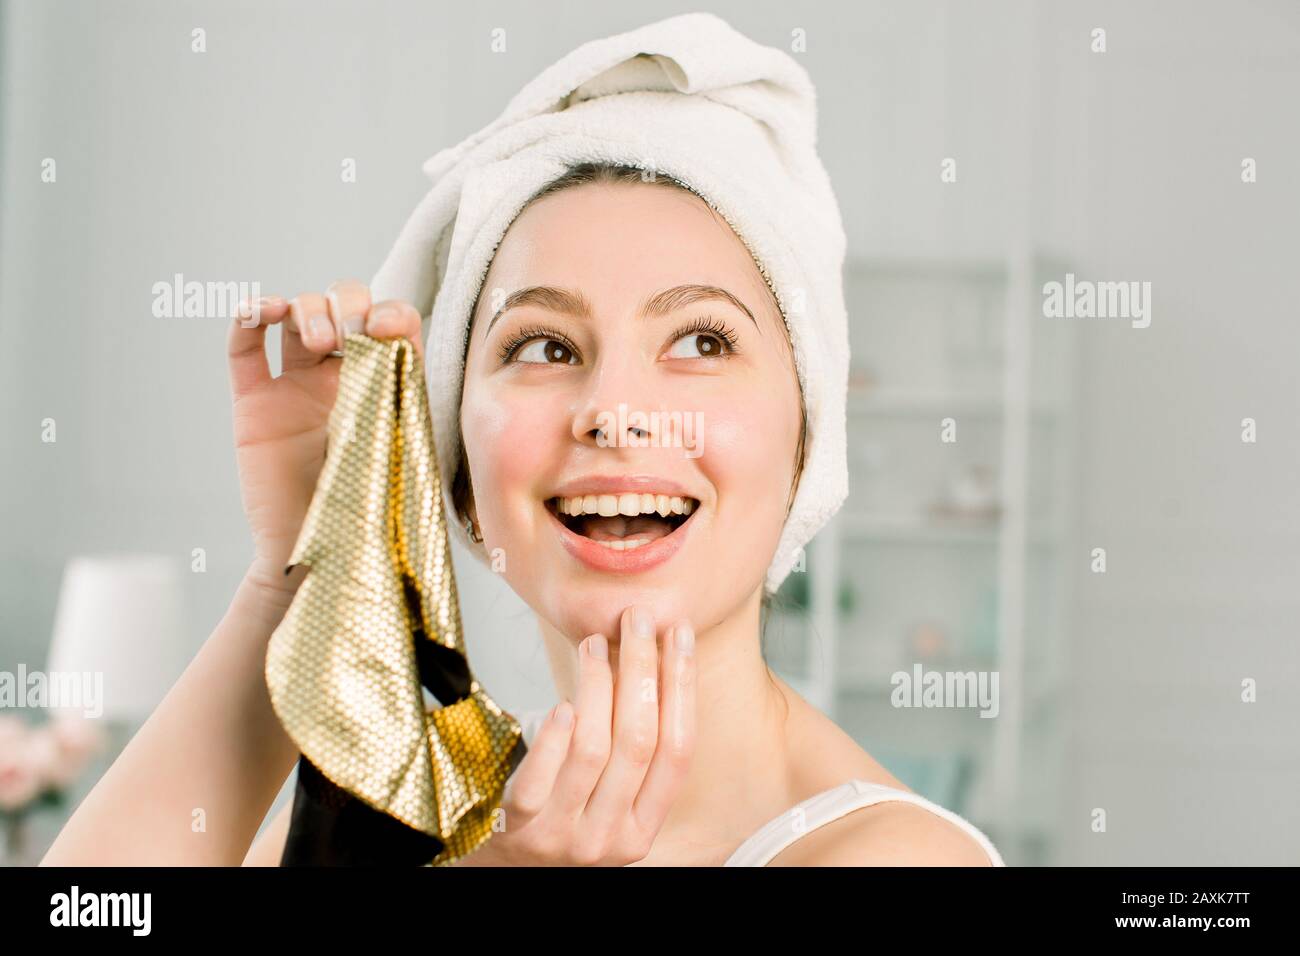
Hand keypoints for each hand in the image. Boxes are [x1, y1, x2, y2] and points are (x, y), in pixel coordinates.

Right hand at [226, 280, 422, 599]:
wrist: (321, 551)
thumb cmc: (370, 506)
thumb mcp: (397, 442)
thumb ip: (401, 389)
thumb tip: (401, 330)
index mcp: (386, 382)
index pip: (390, 321)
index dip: (389, 311)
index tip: (387, 328)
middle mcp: (342, 377)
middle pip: (342, 304)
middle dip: (348, 304)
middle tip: (352, 334)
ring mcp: (294, 385)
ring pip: (297, 314)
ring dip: (308, 309)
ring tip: (321, 340)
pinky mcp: (255, 401)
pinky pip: (244, 346)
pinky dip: (251, 314)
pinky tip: (266, 311)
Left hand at [456, 605, 696, 865]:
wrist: (505, 869)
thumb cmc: (561, 817)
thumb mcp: (608, 800)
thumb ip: (632, 754)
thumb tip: (652, 659)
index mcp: (643, 828)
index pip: (678, 750)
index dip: (682, 687)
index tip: (681, 636)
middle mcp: (610, 837)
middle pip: (639, 740)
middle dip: (643, 669)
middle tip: (638, 620)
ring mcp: (565, 834)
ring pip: (595, 748)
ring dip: (598, 685)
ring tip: (594, 644)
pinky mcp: (521, 827)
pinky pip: (543, 773)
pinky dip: (556, 733)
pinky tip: (564, 701)